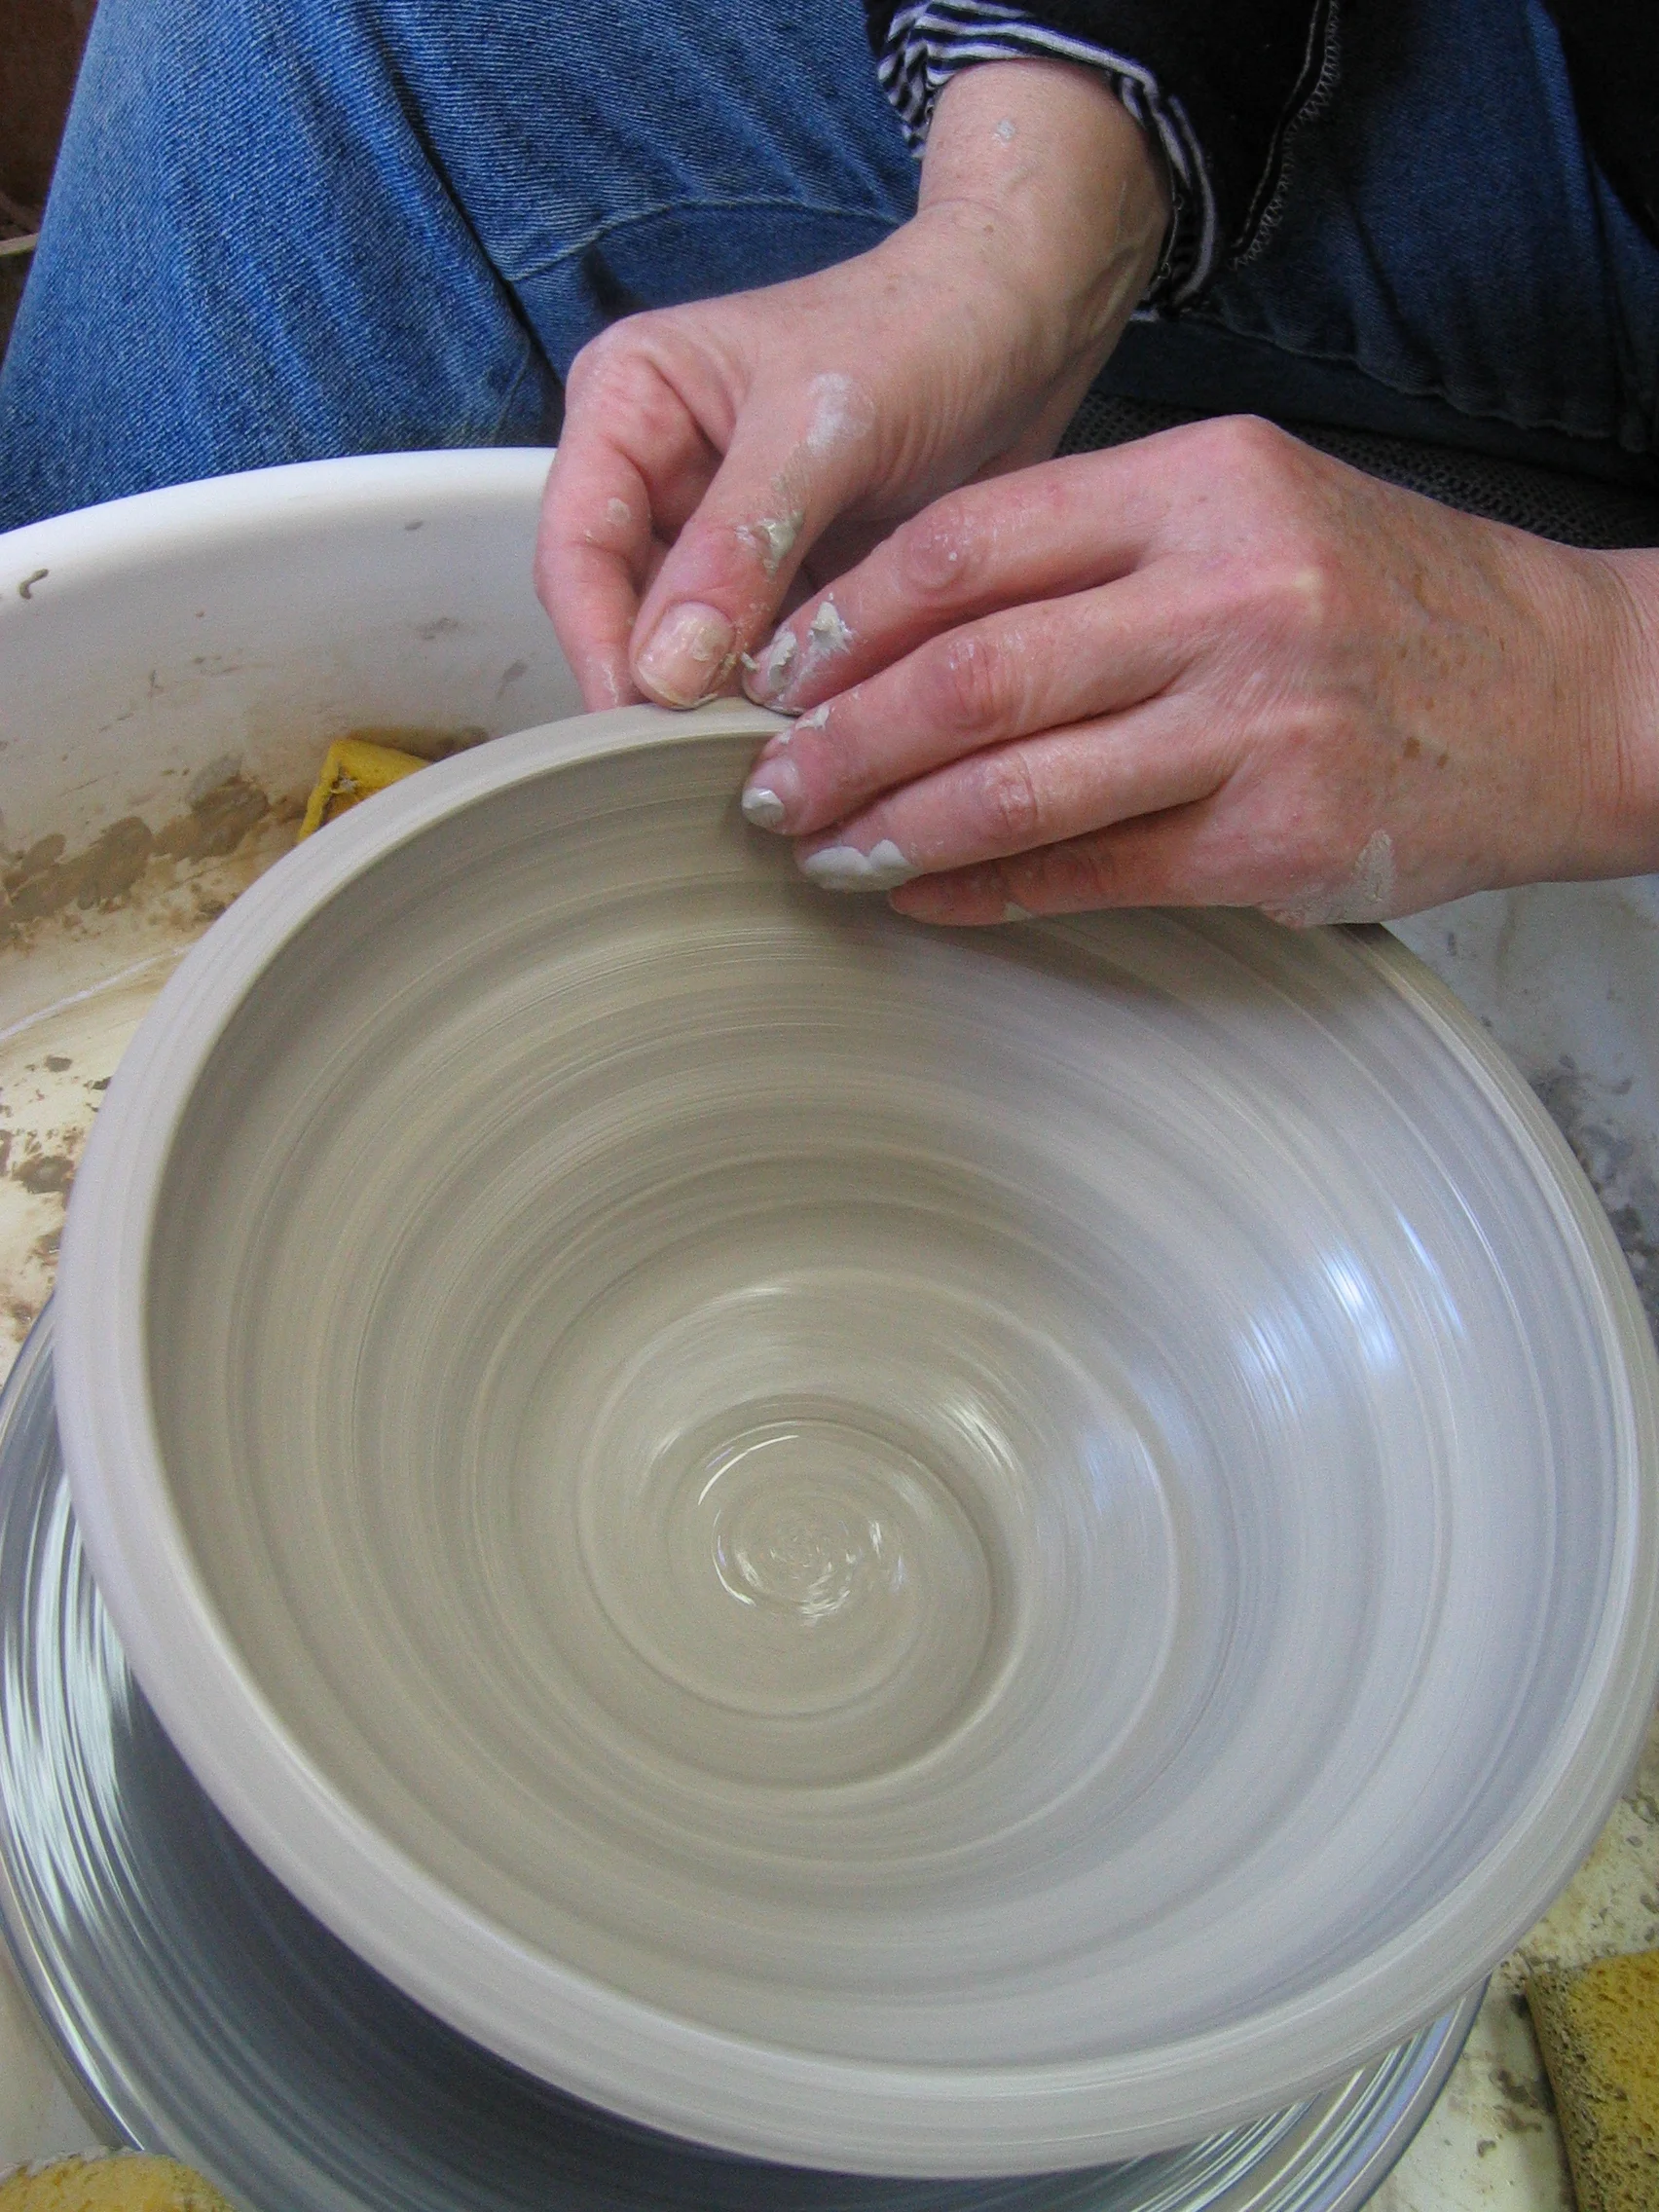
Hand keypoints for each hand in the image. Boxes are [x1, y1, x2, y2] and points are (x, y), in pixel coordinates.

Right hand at [534, 62, 1167, 710]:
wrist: (1025, 330)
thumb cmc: (924, 334)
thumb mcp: (823, 430)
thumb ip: (739, 546)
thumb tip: (663, 672)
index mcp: (628, 402)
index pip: (575, 547)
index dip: (597, 645)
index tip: (636, 729)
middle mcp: (654, 474)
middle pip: (618, 611)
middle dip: (659, 690)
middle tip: (704, 765)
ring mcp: (715, 539)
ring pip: (683, 651)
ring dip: (717, 707)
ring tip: (761, 760)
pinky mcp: (779, 585)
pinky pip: (753, 663)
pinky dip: (773, 704)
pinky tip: (803, 741)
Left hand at [735, 416, 1658, 921]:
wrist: (1577, 692)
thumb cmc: (1393, 601)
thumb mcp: (1257, 512)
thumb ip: (1103, 545)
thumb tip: (910, 621)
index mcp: (1203, 484)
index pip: (970, 542)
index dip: (848, 616)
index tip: (778, 672)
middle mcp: (1228, 591)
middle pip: (972, 668)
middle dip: (839, 737)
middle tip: (765, 785)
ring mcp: (1260, 719)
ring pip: (1018, 780)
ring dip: (891, 826)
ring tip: (818, 852)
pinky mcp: (1282, 836)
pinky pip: (1092, 870)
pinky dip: (985, 890)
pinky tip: (920, 896)